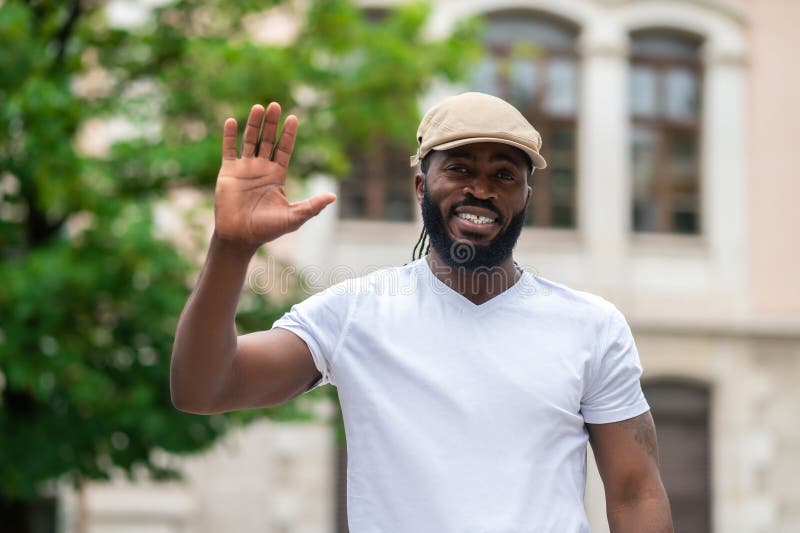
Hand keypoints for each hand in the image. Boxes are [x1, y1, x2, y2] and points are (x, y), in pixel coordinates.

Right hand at [213, 102, 335, 248]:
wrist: (240, 237)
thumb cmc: (267, 229)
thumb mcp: (294, 217)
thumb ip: (312, 206)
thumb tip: (333, 197)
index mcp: (277, 175)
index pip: (284, 149)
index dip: (288, 134)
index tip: (294, 118)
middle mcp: (261, 168)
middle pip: (267, 140)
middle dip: (272, 124)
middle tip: (275, 105)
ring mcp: (244, 169)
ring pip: (249, 140)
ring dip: (253, 124)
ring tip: (258, 107)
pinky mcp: (228, 172)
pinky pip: (228, 150)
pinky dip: (229, 136)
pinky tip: (232, 121)